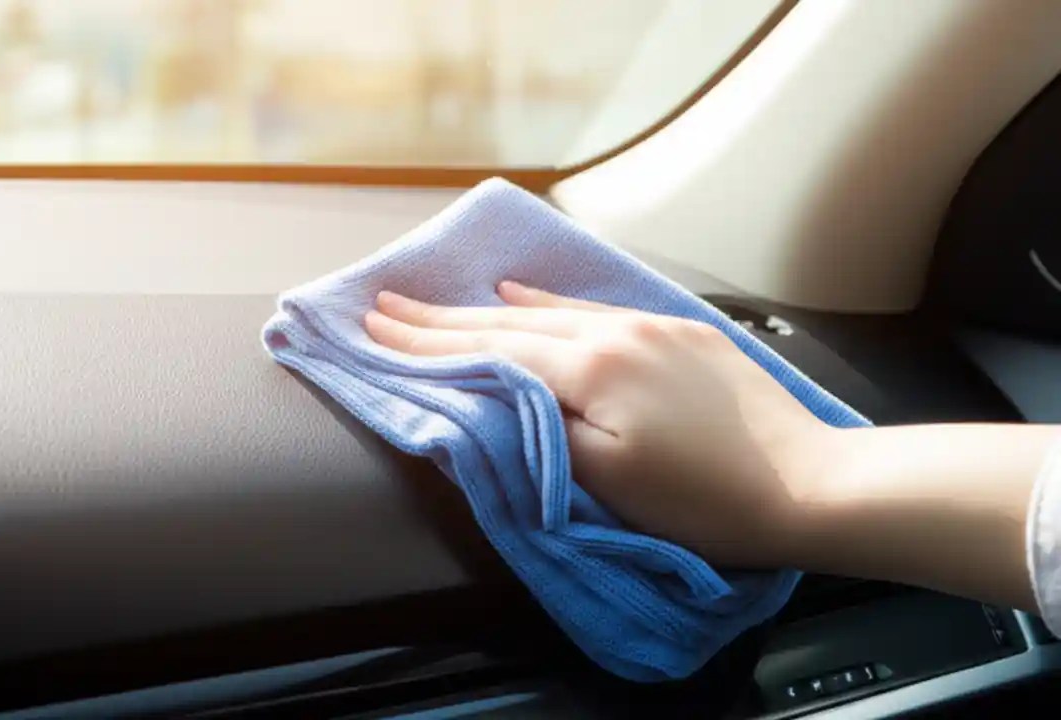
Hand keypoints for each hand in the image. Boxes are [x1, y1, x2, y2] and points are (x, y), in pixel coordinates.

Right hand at [365, 281, 835, 567]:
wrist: (811, 483)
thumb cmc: (704, 499)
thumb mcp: (607, 479)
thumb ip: (539, 428)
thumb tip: (490, 393)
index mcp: (591, 367)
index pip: (489, 351)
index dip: (426, 344)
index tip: (373, 325)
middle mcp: (615, 331)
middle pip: (509, 322)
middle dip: (441, 318)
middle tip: (385, 304)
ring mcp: (651, 327)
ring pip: (550, 310)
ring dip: (488, 308)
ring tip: (440, 300)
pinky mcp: (682, 333)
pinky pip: (595, 307)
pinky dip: (549, 302)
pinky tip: (527, 294)